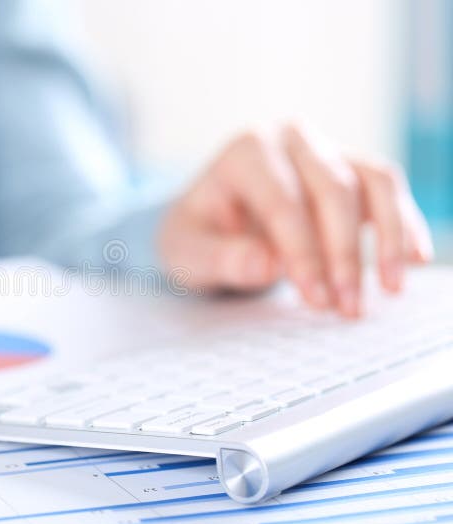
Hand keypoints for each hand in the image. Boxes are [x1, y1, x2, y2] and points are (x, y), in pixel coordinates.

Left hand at [158, 123, 433, 316]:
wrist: (209, 219)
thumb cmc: (198, 233)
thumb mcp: (187, 251)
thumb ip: (218, 258)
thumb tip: (265, 265)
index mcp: (245, 152)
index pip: (284, 202)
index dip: (303, 253)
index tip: (316, 298)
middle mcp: (289, 138)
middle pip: (334, 190)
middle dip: (344, 254)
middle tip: (348, 307)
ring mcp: (324, 148)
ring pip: (372, 182)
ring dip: (388, 238)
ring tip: (391, 288)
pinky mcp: (349, 167)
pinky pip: (386, 189)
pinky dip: (404, 223)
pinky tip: (414, 260)